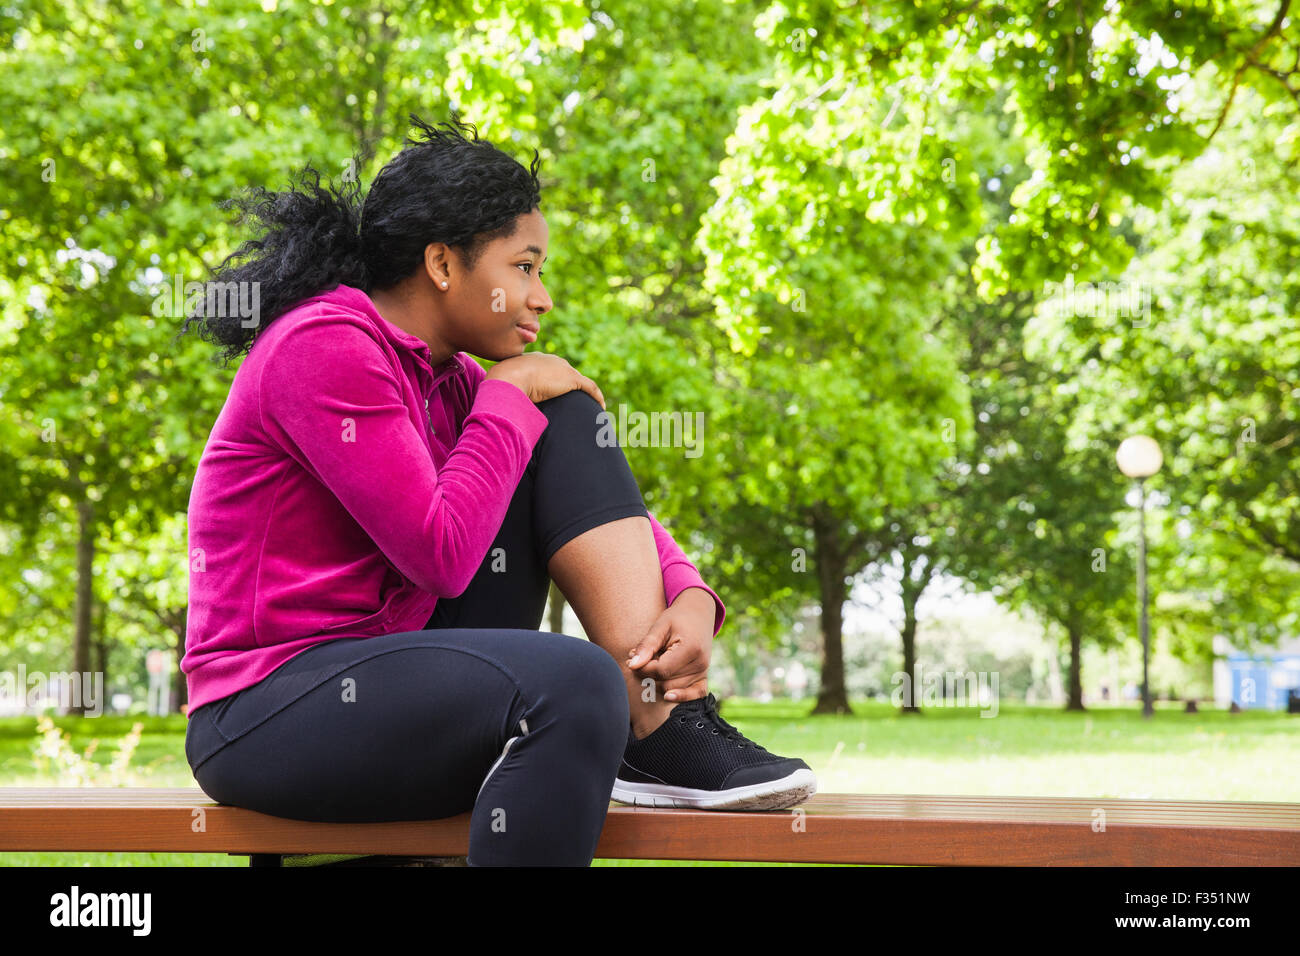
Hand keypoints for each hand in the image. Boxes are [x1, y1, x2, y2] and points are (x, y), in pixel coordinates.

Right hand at [485, 353, 605, 408]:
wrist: (509, 377)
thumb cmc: (502, 384)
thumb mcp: (505, 386)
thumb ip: (508, 392)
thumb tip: (502, 406)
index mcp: (536, 360)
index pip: (551, 370)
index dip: (556, 383)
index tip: (559, 395)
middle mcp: (552, 361)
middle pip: (567, 374)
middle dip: (573, 386)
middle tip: (576, 401)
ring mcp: (563, 368)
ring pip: (580, 381)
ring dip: (586, 394)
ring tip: (591, 406)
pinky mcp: (571, 379)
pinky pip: (590, 387)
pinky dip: (596, 396)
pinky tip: (601, 407)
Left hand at [625, 588, 714, 702]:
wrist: (698, 613)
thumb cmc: (677, 617)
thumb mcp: (660, 626)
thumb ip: (646, 646)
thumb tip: (632, 666)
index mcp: (691, 648)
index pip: (661, 670)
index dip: (643, 668)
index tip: (632, 657)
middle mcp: (700, 663)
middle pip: (666, 682)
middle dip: (647, 674)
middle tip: (640, 658)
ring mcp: (703, 671)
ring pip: (673, 688)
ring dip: (657, 680)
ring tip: (652, 662)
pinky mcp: (704, 676)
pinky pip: (695, 694)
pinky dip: (681, 696)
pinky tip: (668, 695)